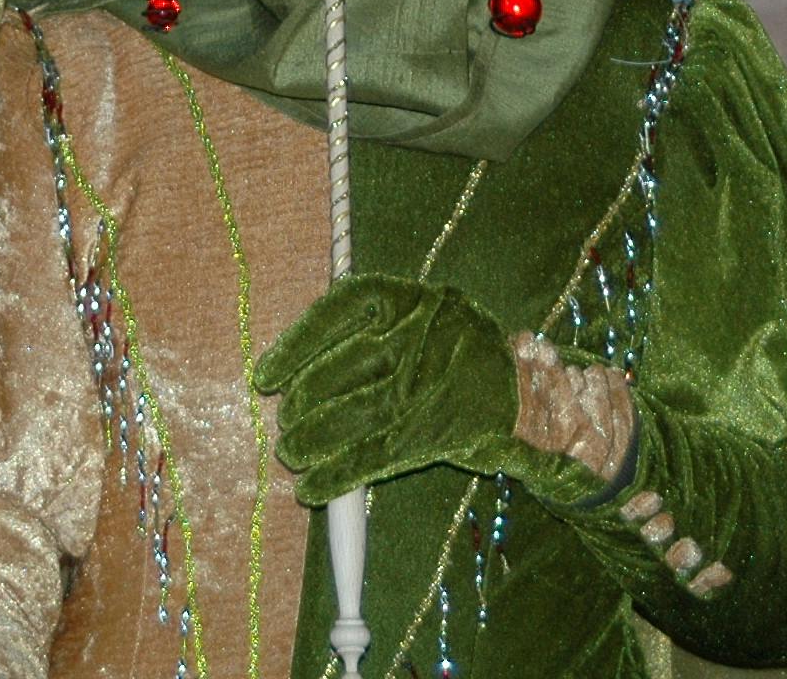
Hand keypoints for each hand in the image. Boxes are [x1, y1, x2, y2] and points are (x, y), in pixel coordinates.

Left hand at [253, 275, 517, 503]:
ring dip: (312, 442)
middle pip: (342, 370)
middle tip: (286, 421)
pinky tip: (311, 488)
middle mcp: (418, 338)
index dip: (297, 346)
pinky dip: (336, 477)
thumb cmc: (450, 348)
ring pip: (354, 417)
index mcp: (409, 299)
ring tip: (291, 452)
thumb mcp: (419, 316)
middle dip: (303, 403)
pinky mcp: (433, 435)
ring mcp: (427, 388)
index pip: (339, 312)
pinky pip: (374, 456)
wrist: (520, 391)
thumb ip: (367, 329)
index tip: (266, 376)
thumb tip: (294, 368)